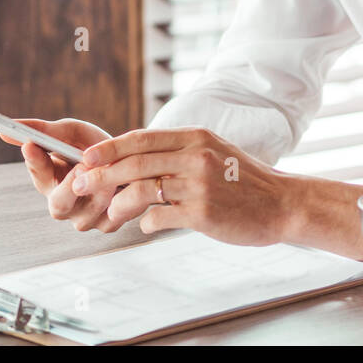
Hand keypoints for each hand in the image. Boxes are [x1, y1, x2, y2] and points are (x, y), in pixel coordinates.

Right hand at [0, 119, 118, 232]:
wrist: (131, 160)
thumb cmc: (95, 147)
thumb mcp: (72, 133)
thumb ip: (45, 131)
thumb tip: (6, 129)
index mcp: (49, 181)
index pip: (37, 172)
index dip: (34, 160)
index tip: (31, 144)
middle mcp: (64, 204)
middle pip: (59, 205)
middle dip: (70, 186)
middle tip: (82, 166)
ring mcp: (85, 217)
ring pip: (86, 215)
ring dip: (100, 193)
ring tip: (111, 173)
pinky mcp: (108, 224)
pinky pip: (113, 219)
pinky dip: (121, 204)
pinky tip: (128, 188)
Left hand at [76, 127, 291, 246]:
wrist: (282, 204)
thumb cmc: (244, 180)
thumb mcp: (215, 153)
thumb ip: (179, 152)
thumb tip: (134, 159)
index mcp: (197, 138)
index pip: (142, 138)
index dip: (109, 148)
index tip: (86, 158)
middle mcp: (196, 157)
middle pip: (134, 163)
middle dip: (100, 176)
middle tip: (79, 187)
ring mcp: (199, 185)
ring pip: (140, 191)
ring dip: (118, 206)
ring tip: (113, 216)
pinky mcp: (202, 213)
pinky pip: (158, 219)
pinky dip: (147, 224)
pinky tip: (152, 225)